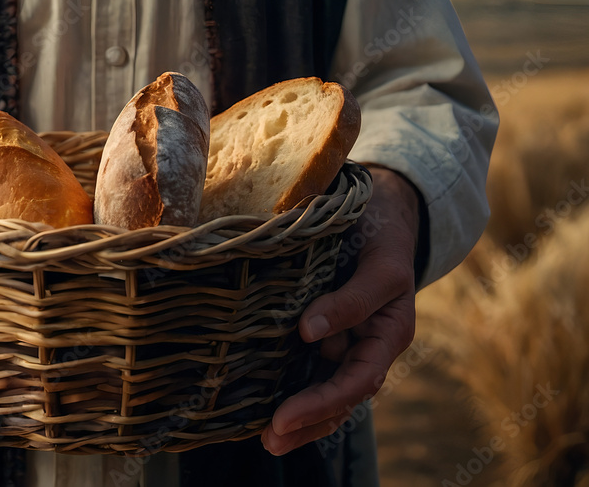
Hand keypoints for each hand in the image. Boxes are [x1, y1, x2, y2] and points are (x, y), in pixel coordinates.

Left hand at [261, 167, 420, 454]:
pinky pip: (306, 365)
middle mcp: (364, 346)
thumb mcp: (380, 265)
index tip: (284, 416)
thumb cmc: (384, 234)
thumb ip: (352, 300)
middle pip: (338, 397)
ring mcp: (343, 340)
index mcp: (387, 336)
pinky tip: (260, 402)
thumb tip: (308, 332)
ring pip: (322, 388)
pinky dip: (287, 386)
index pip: (356, 382)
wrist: (379, 207)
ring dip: (298, 417)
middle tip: (270, 440)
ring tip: (265, 439)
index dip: (321, 404)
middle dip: (307, 423)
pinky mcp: (321, 329)